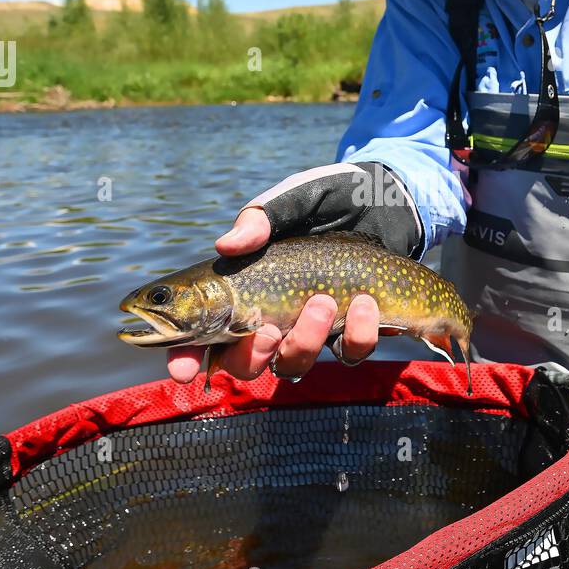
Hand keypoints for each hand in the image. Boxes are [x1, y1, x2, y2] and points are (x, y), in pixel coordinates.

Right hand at [167, 161, 421, 384]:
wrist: (386, 201)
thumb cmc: (327, 197)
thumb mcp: (293, 198)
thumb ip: (261, 218)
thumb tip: (226, 245)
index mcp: (241, 287)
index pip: (200, 331)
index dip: (184, 356)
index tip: (181, 370)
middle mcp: (270, 315)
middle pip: (244, 363)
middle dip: (252, 357)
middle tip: (269, 330)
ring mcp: (310, 328)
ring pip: (295, 364)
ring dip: (307, 340)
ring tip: (323, 302)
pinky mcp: (351, 331)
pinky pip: (348, 352)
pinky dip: (357, 333)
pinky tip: (366, 302)